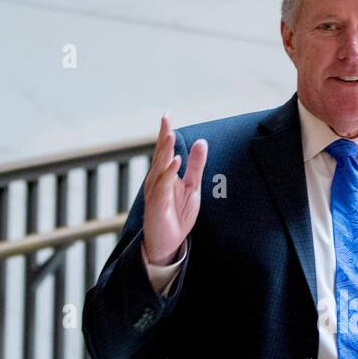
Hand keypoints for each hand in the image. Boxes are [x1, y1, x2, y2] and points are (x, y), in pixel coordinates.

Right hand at [142, 112, 207, 265]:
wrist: (168, 243)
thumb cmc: (177, 215)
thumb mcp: (192, 187)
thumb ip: (197, 166)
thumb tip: (201, 142)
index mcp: (164, 175)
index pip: (165, 150)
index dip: (166, 133)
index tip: (167, 115)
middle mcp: (156, 180)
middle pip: (160, 154)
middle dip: (163, 136)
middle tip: (166, 118)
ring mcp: (155, 191)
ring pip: (159, 167)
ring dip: (165, 150)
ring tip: (171, 134)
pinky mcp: (157, 204)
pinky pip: (163, 185)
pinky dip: (168, 173)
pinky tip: (175, 161)